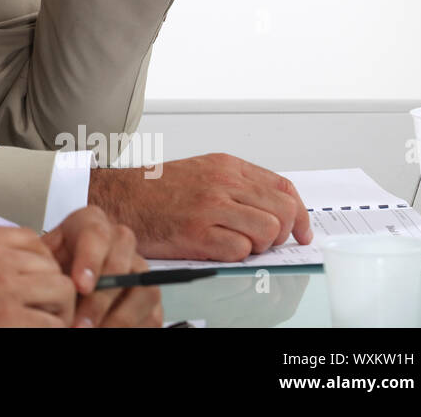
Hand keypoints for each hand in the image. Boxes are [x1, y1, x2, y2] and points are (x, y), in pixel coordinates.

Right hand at [0, 224, 76, 326]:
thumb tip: (21, 262)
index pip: (33, 240)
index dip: (41, 265)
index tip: (36, 286)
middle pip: (51, 265)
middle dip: (52, 289)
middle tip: (45, 311)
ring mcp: (3, 284)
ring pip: (61, 290)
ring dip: (58, 311)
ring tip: (45, 324)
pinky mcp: (9, 317)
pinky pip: (52, 323)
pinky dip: (50, 331)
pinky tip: (33, 333)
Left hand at [40, 205, 161, 327]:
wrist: (58, 282)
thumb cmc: (50, 268)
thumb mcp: (40, 260)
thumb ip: (43, 265)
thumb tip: (45, 282)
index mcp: (89, 224)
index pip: (96, 233)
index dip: (90, 260)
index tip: (80, 286)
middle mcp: (119, 241)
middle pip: (122, 262)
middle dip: (101, 298)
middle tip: (81, 323)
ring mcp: (138, 268)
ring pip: (143, 288)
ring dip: (119, 318)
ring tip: (93, 332)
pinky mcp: (149, 295)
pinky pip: (152, 313)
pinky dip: (132, 327)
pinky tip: (108, 331)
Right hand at [88, 154, 314, 260]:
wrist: (119, 198)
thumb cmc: (156, 190)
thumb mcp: (202, 171)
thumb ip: (237, 184)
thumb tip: (276, 210)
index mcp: (226, 166)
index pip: (284, 188)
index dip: (300, 214)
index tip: (300, 231)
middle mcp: (222, 183)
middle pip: (283, 211)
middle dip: (282, 233)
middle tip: (265, 241)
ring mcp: (210, 207)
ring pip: (268, 231)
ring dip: (259, 245)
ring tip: (237, 243)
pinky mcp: (197, 233)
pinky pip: (240, 250)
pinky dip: (235, 255)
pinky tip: (216, 248)